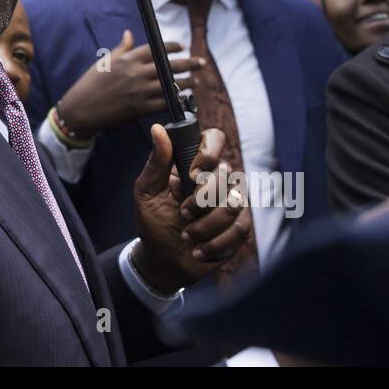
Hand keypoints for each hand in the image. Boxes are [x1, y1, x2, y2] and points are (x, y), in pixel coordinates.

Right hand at [57, 31, 203, 140]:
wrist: (81, 108)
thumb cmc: (91, 83)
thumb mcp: (105, 61)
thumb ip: (122, 49)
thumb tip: (129, 34)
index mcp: (127, 59)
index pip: (155, 49)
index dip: (171, 46)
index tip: (182, 46)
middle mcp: (135, 73)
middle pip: (168, 66)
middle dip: (188, 63)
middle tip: (201, 63)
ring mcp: (139, 91)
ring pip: (170, 85)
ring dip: (186, 83)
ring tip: (196, 81)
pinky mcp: (139, 108)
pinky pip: (163, 102)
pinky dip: (175, 100)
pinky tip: (183, 99)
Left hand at [130, 124, 252, 293]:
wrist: (164, 259)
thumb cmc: (154, 221)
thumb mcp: (147, 191)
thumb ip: (156, 162)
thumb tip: (158, 129)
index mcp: (195, 163)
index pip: (215, 138)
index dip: (209, 153)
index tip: (192, 173)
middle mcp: (219, 177)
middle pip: (226, 173)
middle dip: (201, 200)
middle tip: (183, 212)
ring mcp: (233, 200)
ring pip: (234, 203)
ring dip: (206, 225)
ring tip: (188, 234)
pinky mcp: (241, 226)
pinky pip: (240, 229)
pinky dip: (215, 243)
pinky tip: (198, 249)